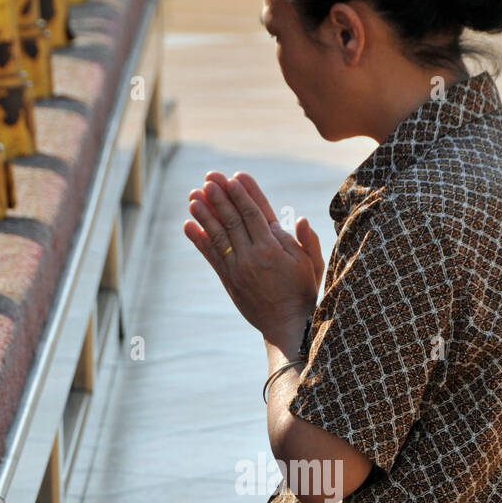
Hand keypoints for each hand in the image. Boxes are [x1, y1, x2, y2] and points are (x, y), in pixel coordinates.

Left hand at [184, 171, 323, 343]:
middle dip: (220, 196)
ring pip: (218, 235)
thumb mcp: (312, 264)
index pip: (256, 213)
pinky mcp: (229, 280)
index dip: (244, 194)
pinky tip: (189, 225)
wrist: (287, 325)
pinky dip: (199, 240)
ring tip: (193, 196)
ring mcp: (238, 268)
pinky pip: (211, 256)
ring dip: (204, 214)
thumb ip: (308, 241)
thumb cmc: (303, 291)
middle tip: (209, 178)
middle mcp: (253, 256)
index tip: (234, 177)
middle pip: (233, 219)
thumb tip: (300, 219)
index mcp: (274, 248)